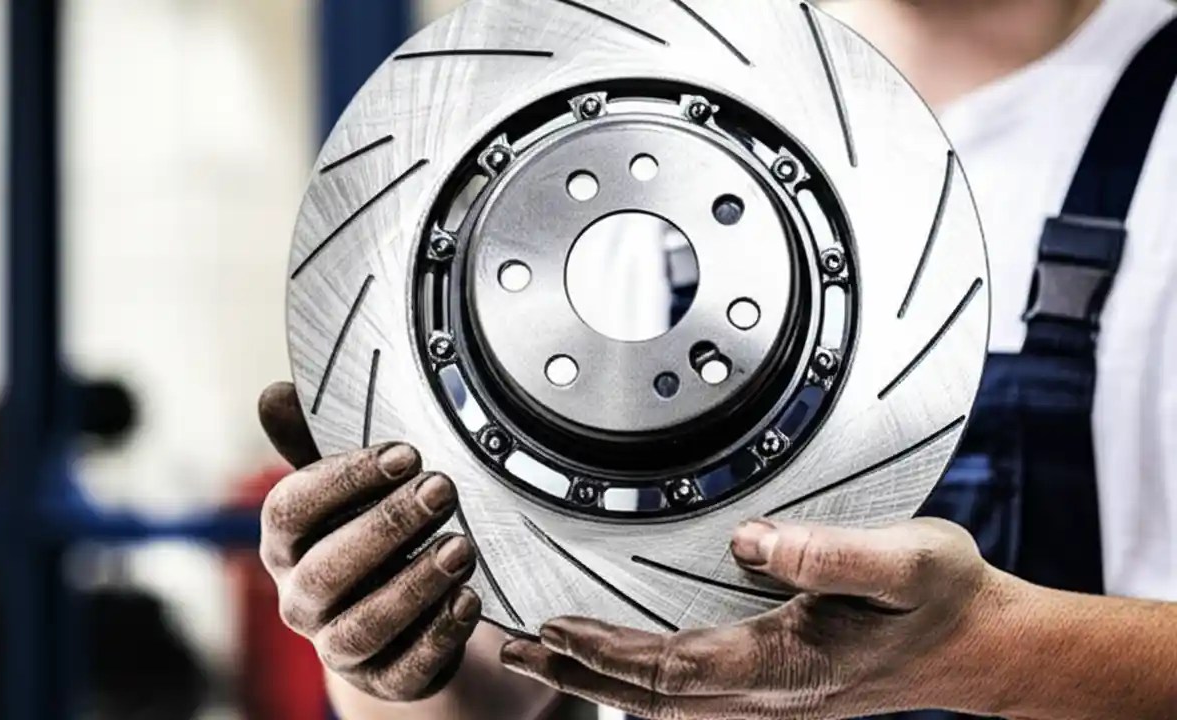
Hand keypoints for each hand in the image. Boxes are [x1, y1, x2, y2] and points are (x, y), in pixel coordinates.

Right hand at [257, 382, 482, 701]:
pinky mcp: (384, 680)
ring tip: (461, 547)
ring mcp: (338, 646)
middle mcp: (301, 598)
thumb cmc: (370, 529)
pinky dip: (439, 635)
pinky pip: (406, 668)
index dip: (344, 479)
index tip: (404, 453)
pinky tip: (469, 600)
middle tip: (442, 490)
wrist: (401, 612)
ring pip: (365, 624)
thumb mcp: (348, 486)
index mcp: (284, 544)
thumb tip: (273, 394)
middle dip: (388, 526)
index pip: (290, 510)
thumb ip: (314, 441)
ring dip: (415, 583)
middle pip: (328, 568)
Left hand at [499, 518, 1013, 718]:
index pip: (671, 669)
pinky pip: (687, 695)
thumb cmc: (944, 600)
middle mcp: (768, 694)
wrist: (981, 647)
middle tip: (510, 651)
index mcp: (786, 664)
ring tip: (542, 659)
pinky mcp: (776, 690)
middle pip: (648, 698)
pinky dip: (637, 682)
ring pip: (662, 703)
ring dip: (597, 680)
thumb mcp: (905, 561)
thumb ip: (830, 552)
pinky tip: (618, 669)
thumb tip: (751, 543)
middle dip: (575, 673)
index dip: (605, 653)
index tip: (549, 630)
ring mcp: (770, 699)